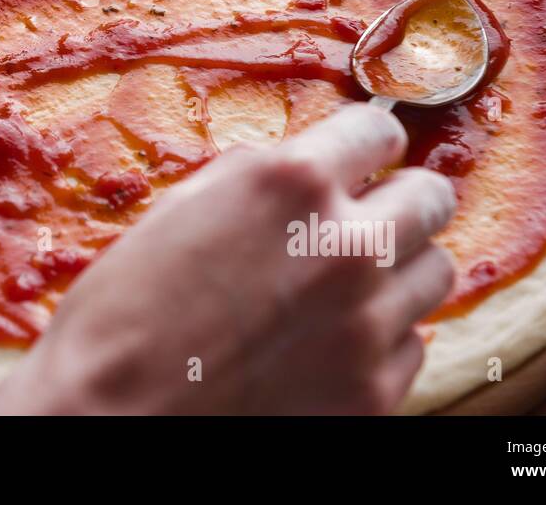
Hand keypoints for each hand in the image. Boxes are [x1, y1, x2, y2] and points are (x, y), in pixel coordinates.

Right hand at [0, 104, 456, 414]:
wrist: (109, 413)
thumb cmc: (123, 310)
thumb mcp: (182, 208)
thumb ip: (257, 176)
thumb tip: (302, 168)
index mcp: (290, 184)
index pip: (379, 131)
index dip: (365, 145)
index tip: (360, 159)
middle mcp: (345, 246)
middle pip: (431, 199)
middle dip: (401, 200)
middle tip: (368, 216)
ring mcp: (366, 326)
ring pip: (436, 272)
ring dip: (397, 268)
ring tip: (346, 285)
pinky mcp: (373, 393)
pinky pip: (412, 345)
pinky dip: (383, 337)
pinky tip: (330, 340)